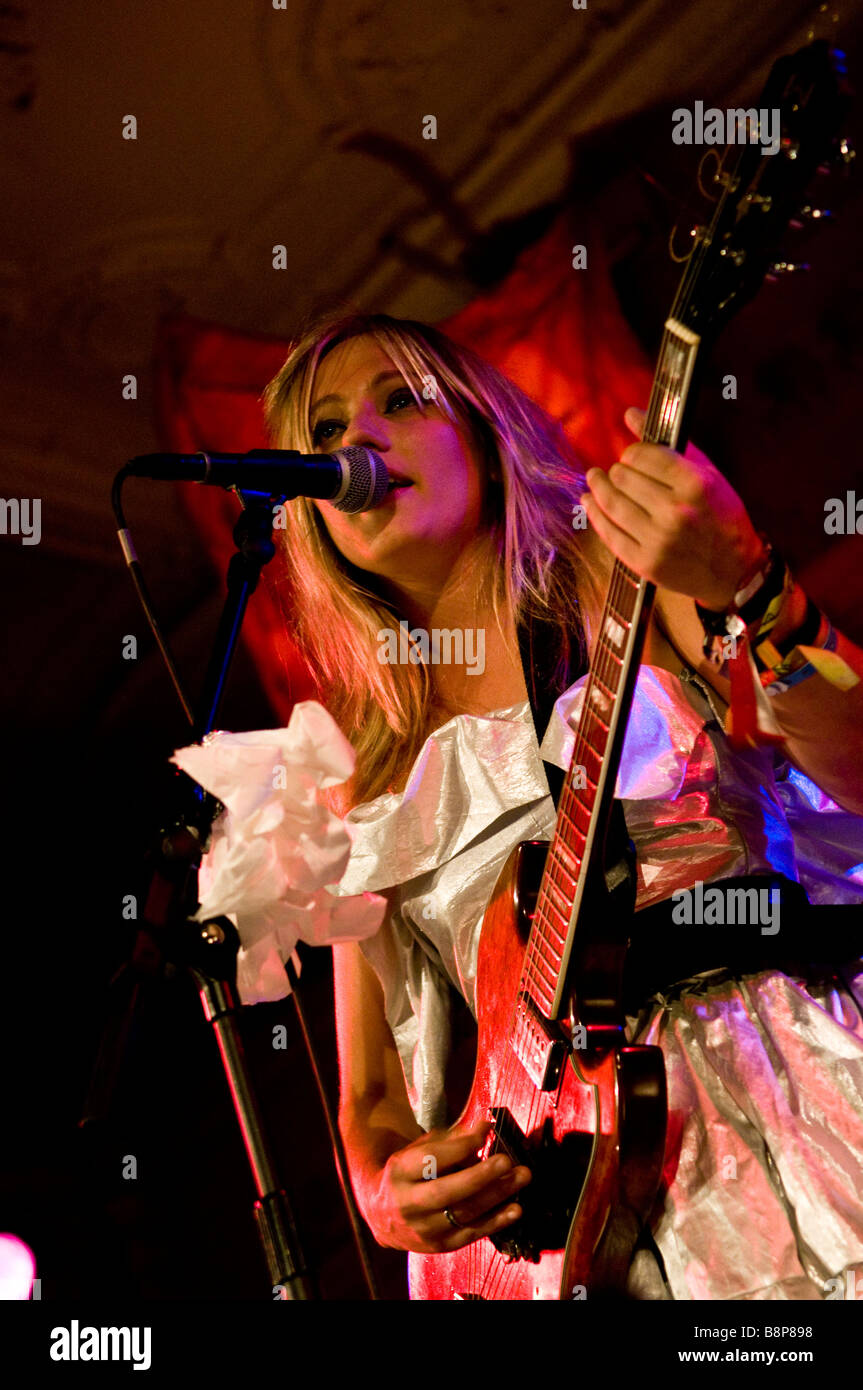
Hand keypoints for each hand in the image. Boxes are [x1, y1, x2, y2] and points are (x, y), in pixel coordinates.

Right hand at [368, 1119, 531, 1252]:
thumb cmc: (408, 1175)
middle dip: (479, 1176)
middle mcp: (407, 1204)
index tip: (486, 1132)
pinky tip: (515, 1209)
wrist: (383, 1216)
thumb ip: (447, 1140)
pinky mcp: (439, 1247)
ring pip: (462, 1214)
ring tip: (520, 1178)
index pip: (430, 1159)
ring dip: (496, 1196)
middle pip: (445, 1191)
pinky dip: (495, 1222)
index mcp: (399, 1172)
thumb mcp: (416, 1151)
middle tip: (505, 1161)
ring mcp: (423, 1229)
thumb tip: (482, 1130)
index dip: (460, 1147)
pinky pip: (471, 1234)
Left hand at [581, 407, 764, 609]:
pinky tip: (589, 502)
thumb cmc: (721, 515)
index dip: (632, 452)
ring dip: (597, 487)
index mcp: (695, 484)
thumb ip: (669, 443)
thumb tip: (629, 414)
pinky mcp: (644, 563)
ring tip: (594, 479)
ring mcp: (658, 540)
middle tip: (618, 472)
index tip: (632, 456)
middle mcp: (675, 512)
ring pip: (610, 503)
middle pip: (622, 477)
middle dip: (617, 471)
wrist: (734, 570)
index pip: (642, 455)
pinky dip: (594, 513)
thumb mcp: (707, 473)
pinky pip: (608, 532)